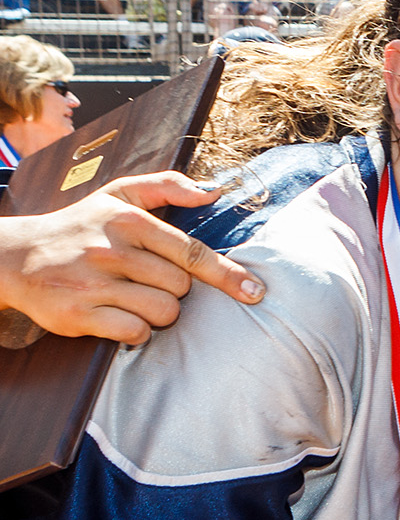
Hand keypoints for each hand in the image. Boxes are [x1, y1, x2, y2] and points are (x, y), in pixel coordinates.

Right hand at [0, 172, 261, 345]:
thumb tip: (213, 191)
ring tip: (130, 297)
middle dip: (173, 290)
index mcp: (128, 221)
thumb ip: (167, 186)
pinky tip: (117, 316)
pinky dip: (135, 332)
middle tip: (143, 281)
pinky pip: (134, 333)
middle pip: (181, 288)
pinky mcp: (78, 314)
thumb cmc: (80, 226)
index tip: (255, 292)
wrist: (15, 256)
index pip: (192, 253)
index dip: (228, 275)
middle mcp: (111, 250)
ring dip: (156, 312)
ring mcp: (93, 283)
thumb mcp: (118, 194)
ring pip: (163, 312)